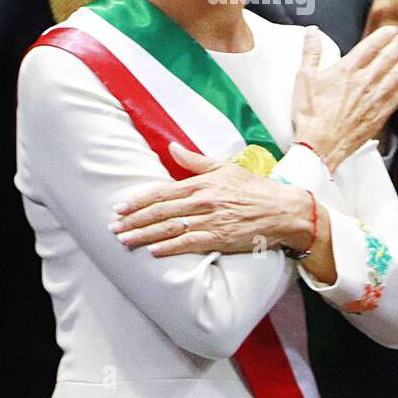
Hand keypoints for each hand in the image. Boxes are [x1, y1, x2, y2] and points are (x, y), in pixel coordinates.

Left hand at [109, 143, 312, 256]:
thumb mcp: (225, 168)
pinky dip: (169, 248)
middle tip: (113, 227)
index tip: (119, 207)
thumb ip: (195, 160)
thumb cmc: (255, 188)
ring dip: (144, 235)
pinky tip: (153, 251)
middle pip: (160, 212)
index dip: (138, 200)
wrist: (283, 210)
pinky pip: (189, 244)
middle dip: (134, 220)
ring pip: (169, 229)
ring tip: (125, 240)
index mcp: (201, 184)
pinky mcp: (220, 239)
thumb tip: (172, 146)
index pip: (161, 192)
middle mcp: (203, 202)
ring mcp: (211, 221)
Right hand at [292, 24, 397, 172]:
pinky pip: (395, 99)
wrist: (320, 145)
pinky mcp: (378, 116)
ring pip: (395, 77)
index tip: (391, 30)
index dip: (382, 36)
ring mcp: (373, 100)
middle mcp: (364, 83)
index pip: (369, 47)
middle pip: (386, 59)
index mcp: (346, 71)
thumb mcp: (304, 79)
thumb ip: (310, 52)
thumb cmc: (311, 115)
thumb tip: (312, 33)